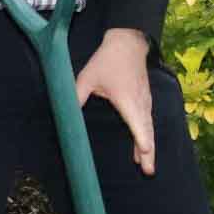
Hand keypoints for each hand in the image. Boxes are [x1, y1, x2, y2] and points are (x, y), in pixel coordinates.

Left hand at [75, 29, 157, 174]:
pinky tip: (145, 146)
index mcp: (127, 99)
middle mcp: (139, 102)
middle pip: (146, 131)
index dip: (141, 138)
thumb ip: (77, 96)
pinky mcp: (146, 99)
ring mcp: (145, 101)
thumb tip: (65, 115)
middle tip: (149, 171)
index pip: (136, 122)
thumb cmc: (107, 60)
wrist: (128, 42)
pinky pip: (148, 121)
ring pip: (149, 127)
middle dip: (148, 152)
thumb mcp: (87, 76)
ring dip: (148, 146)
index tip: (145, 150)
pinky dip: (148, 135)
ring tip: (146, 165)